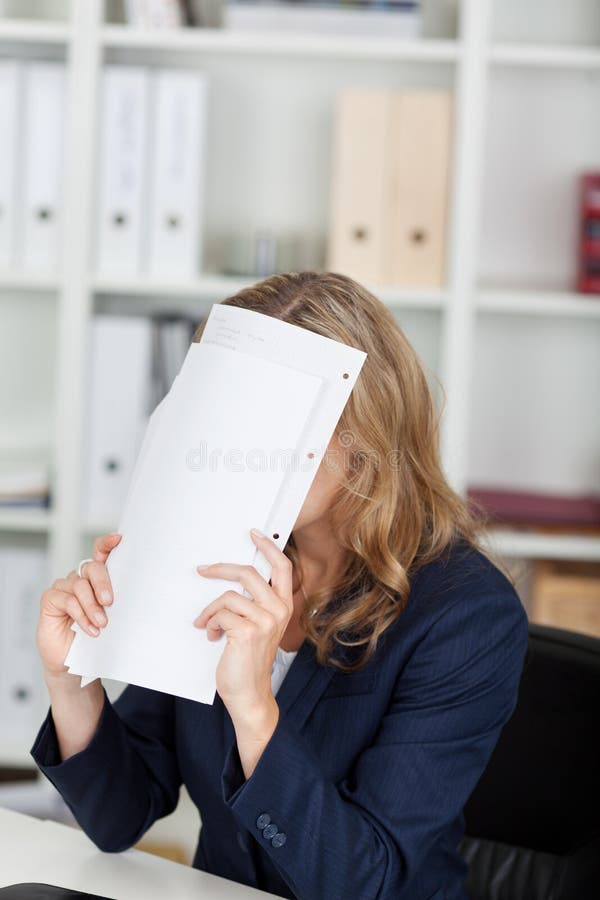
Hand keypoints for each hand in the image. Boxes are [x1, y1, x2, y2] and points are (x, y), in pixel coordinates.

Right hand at [36, 533, 120, 676]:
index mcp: (96, 579)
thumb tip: (132, 593)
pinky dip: (80, 615)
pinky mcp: (50, 599)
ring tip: (101, 624)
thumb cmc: (94, 638)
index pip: (100, 554)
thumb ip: (114, 602)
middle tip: (110, 602)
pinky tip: (89, 629)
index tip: (118, 539)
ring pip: (80, 586)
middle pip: (91, 568)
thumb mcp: (110, 617)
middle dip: (103, 583)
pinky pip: (67, 600)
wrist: (73, 663)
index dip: (107, 544)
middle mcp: (79, 579)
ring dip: (92, 606)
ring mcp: (64, 588)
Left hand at [193, 528, 292, 724]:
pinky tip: (211, 636)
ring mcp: (264, 621)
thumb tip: (232, 582)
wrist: (249, 693)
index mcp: (284, 606)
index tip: (254, 534)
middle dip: (222, 569)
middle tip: (204, 569)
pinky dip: (209, 623)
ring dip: (210, 610)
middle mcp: (278, 611)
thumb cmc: (249, 660)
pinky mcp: (247, 631)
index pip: (282, 568)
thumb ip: (254, 605)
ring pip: (228, 596)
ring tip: (206, 624)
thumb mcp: (260, 628)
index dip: (269, 547)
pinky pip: (220, 613)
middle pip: (249, 573)